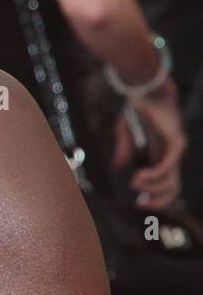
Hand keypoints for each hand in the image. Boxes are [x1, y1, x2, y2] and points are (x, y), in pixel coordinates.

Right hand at [112, 81, 185, 208]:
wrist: (145, 89)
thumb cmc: (137, 107)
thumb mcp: (125, 132)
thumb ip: (124, 150)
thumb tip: (118, 167)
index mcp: (159, 154)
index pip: (165, 183)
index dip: (155, 197)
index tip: (139, 203)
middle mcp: (170, 155)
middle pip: (173, 188)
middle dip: (159, 200)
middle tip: (141, 204)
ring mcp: (175, 150)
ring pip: (172, 181)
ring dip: (152, 187)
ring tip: (135, 182)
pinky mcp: (177, 143)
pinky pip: (167, 166)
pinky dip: (154, 175)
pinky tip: (139, 177)